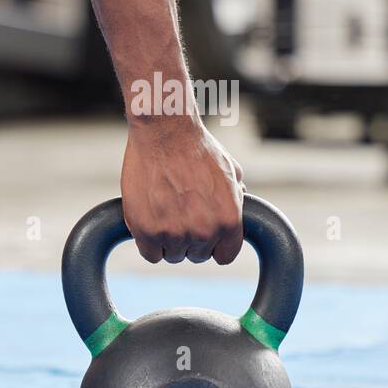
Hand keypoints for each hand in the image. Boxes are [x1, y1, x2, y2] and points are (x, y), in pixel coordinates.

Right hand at [121, 116, 244, 264]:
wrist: (164, 131)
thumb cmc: (196, 147)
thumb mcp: (229, 171)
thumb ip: (236, 196)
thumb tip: (239, 204)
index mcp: (229, 221)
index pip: (225, 256)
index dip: (214, 246)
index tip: (204, 235)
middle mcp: (204, 232)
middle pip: (196, 255)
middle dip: (189, 239)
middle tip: (179, 213)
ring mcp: (175, 233)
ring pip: (172, 254)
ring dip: (168, 239)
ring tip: (164, 211)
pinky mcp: (147, 230)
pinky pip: (151, 254)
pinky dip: (148, 242)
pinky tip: (149, 221)